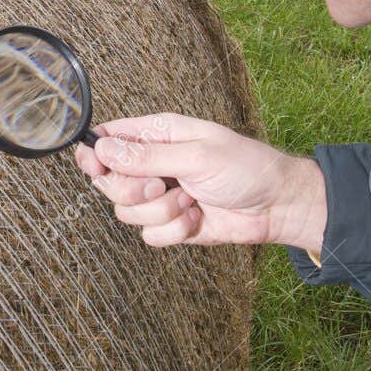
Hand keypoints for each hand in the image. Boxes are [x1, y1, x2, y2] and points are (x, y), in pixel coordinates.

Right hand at [73, 112, 326, 254]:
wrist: (276, 206)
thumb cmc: (246, 168)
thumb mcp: (196, 155)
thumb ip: (147, 155)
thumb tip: (103, 149)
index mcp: (157, 135)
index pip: (107, 140)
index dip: (94, 154)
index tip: (96, 166)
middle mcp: (152, 165)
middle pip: (109, 182)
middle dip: (134, 189)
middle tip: (164, 185)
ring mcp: (160, 197)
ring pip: (127, 212)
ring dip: (161, 212)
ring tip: (191, 200)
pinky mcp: (170, 225)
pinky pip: (150, 235)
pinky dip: (174, 232)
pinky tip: (197, 218)